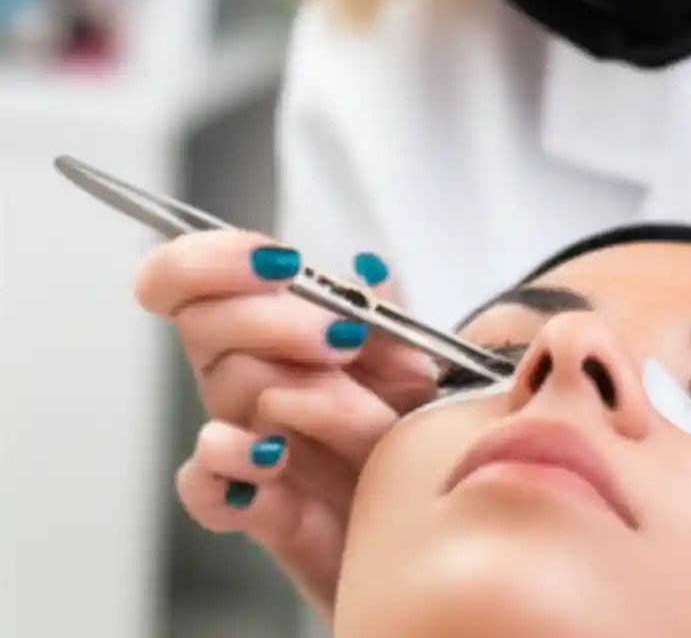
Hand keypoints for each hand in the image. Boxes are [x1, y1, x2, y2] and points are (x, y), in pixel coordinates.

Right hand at [135, 231, 435, 618]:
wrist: (422, 512)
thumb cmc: (407, 427)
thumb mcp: (412, 360)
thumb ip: (385, 315)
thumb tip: (369, 270)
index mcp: (262, 327)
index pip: (185, 278)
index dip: (208, 259)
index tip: (275, 262)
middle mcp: (236, 376)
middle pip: (204, 325)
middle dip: (276, 322)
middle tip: (343, 339)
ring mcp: (239, 438)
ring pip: (229, 393)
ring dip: (308, 397)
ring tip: (371, 416)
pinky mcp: (246, 503)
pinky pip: (200, 483)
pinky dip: (233, 466)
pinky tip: (276, 459)